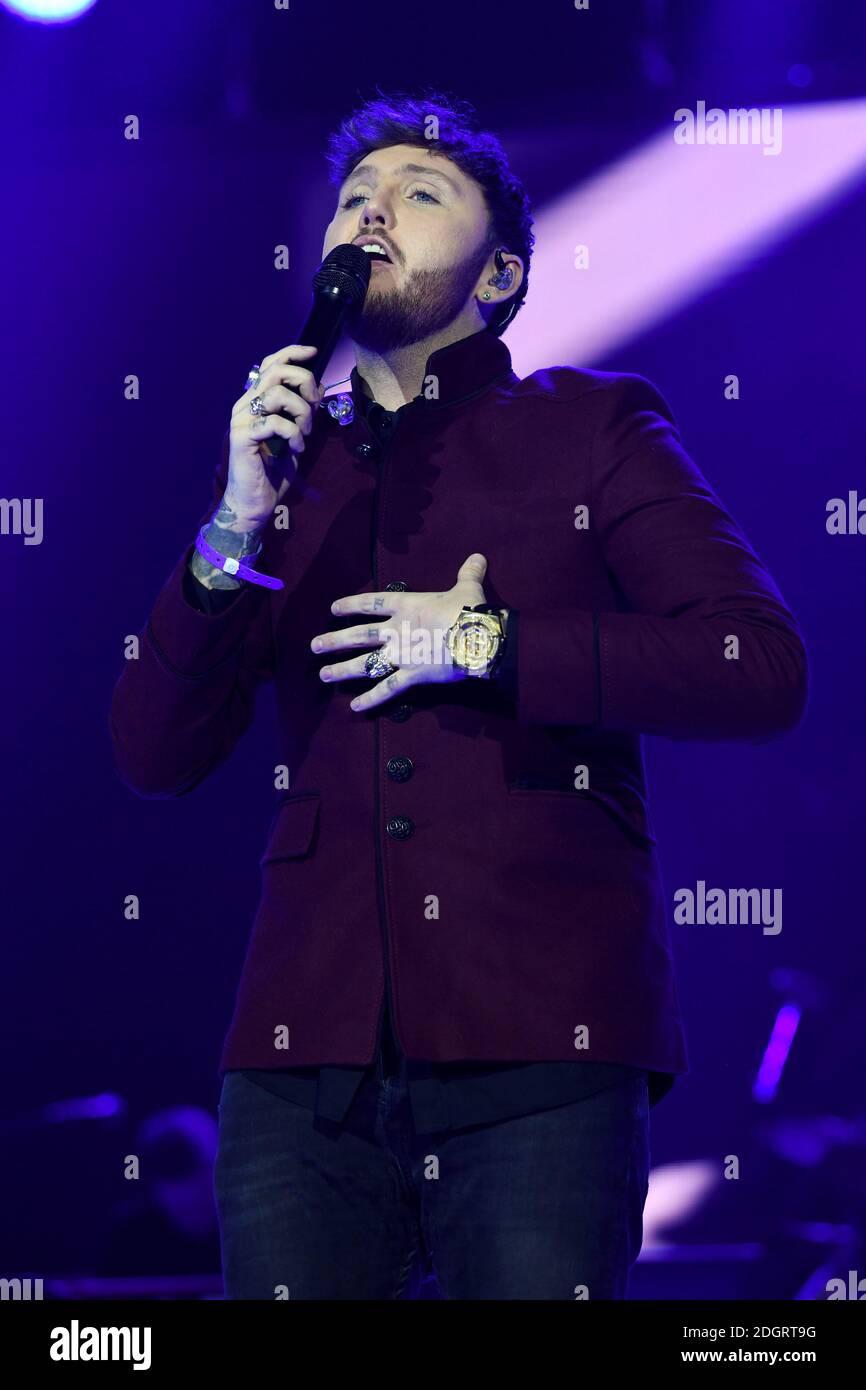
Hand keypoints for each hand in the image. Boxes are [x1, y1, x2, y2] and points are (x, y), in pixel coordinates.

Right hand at [224, 343, 324, 527]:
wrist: (255, 501)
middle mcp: (245, 405)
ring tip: (306, 433)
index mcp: (255, 400)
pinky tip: (297, 449)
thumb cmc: (273, 470)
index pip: (271, 364)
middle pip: (276, 372)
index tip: (313, 352)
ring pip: (277, 394)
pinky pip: (275, 423)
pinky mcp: (243, 437)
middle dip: (303, 381)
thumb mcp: (296, 435)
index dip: (291, 353)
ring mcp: (241, 420)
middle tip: (314, 404)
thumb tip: (320, 388)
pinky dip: (294, 434)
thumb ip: (304, 412)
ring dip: (301, 412)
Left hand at [310, 554, 489, 711]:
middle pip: (358, 635)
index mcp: (406, 606)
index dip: (350, 605)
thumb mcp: (468, 589)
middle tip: (314, 646)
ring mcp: (400, 655)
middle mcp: (396, 630)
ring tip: (324, 674)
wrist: (477, 638)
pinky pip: (387, 689)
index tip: (334, 609)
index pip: (371, 603)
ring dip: (342, 669)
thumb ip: (468, 574)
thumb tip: (478, 557)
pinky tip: (355, 707)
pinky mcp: (412, 676)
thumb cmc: (470, 611)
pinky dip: (371, 699)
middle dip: (334, 641)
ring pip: (364, 663)